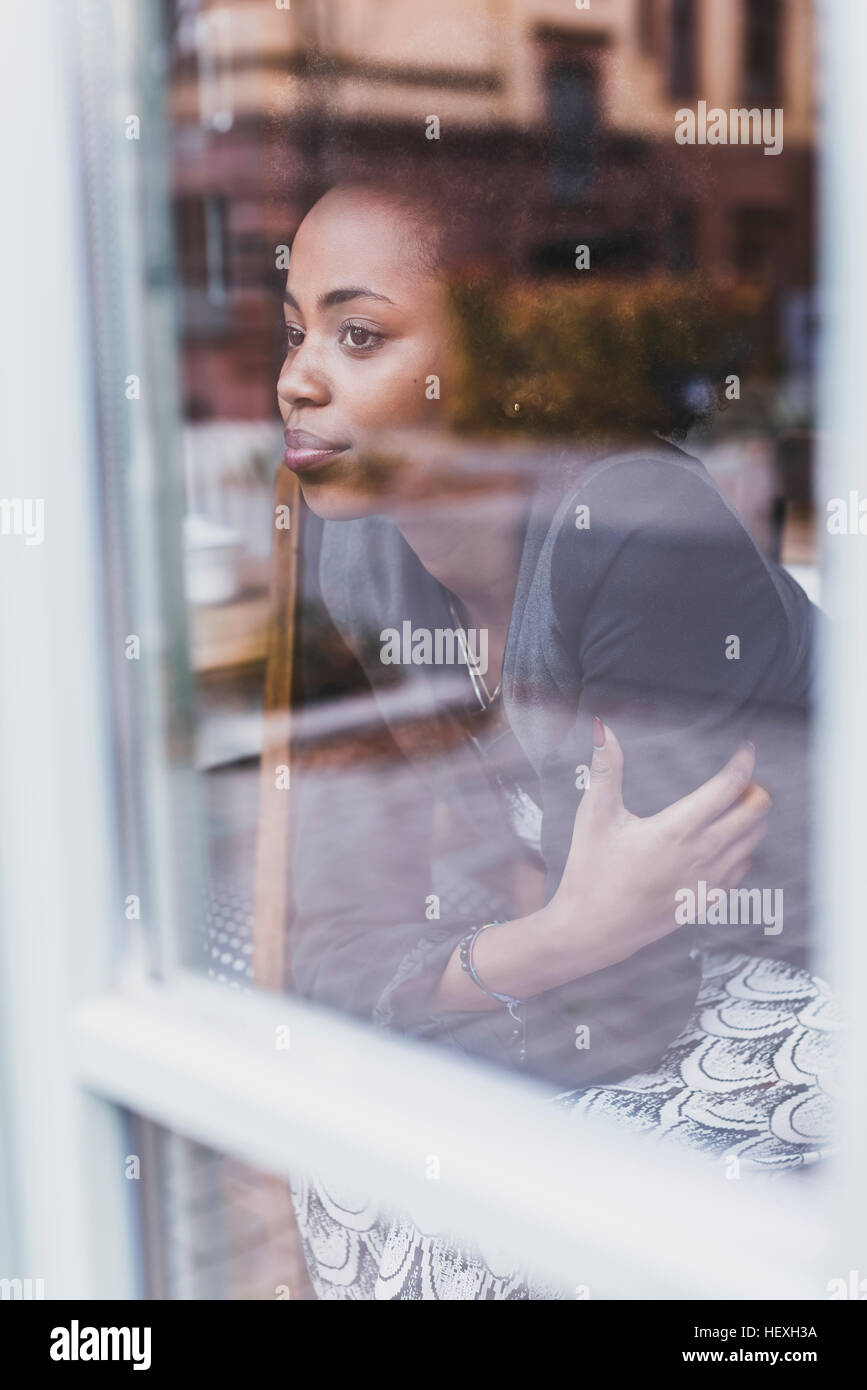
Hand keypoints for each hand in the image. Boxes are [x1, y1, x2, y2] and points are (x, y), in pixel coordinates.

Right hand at [544, 719, 770, 975]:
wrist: (592, 929)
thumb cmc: (590, 871)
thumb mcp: (594, 815)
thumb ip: (606, 769)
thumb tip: (604, 729)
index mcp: (675, 829)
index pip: (728, 787)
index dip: (743, 762)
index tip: (745, 747)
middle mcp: (700, 854)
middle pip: (754, 812)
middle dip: (755, 788)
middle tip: (740, 777)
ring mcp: (708, 880)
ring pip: (754, 840)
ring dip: (752, 817)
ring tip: (735, 804)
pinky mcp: (707, 899)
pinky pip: (743, 869)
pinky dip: (743, 849)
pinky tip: (725, 841)